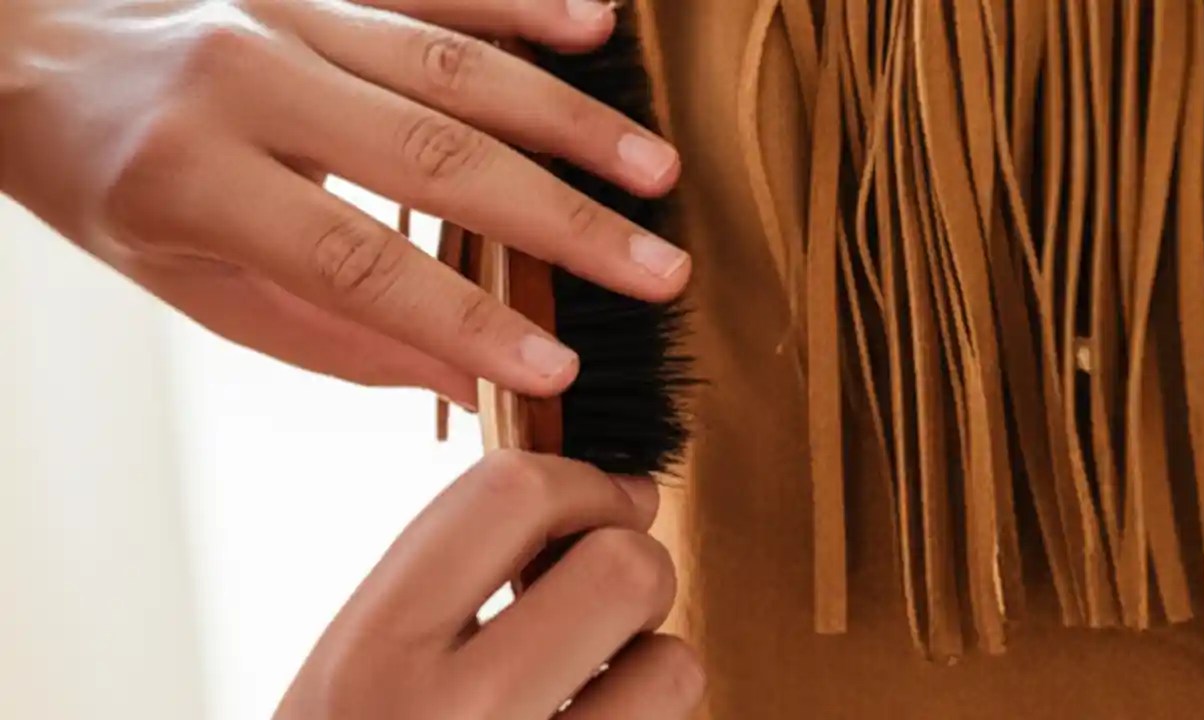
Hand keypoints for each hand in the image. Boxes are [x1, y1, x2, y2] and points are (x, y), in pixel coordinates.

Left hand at [0, 0, 688, 407]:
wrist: (32, 52)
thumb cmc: (113, 186)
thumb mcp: (194, 286)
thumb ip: (332, 334)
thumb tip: (467, 381)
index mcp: (197, 177)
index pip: (362, 261)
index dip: (467, 321)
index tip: (557, 367)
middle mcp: (248, 79)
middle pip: (438, 156)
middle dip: (562, 223)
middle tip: (656, 269)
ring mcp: (288, 11)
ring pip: (456, 65)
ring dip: (568, 120)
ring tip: (653, 170)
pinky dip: (520, 3)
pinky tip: (595, 24)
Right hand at [275, 450, 703, 718]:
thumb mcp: (358, 664)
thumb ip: (448, 575)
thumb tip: (597, 502)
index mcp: (373, 651)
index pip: (510, 494)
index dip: (578, 481)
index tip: (597, 500)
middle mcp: (450, 718)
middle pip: (624, 570)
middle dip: (633, 561)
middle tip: (607, 588)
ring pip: (674, 666)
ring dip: (653, 663)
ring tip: (599, 682)